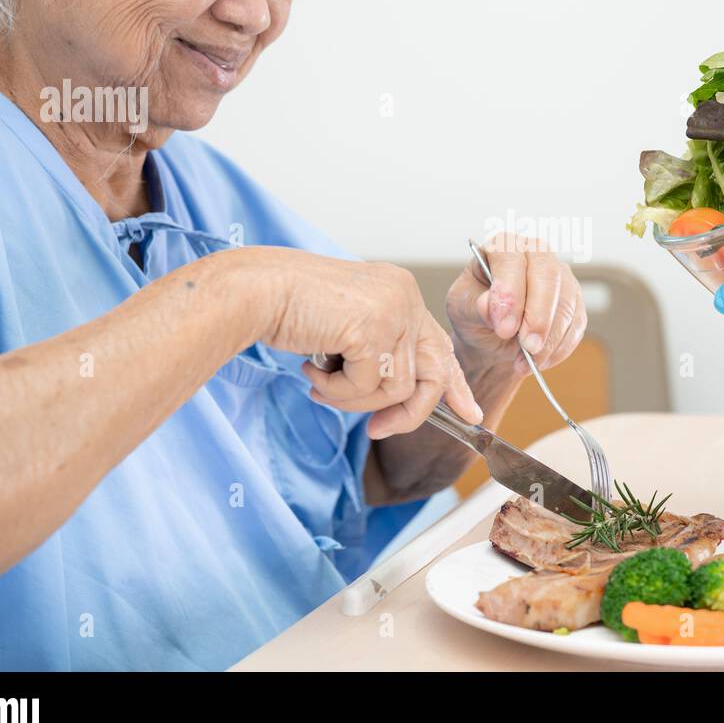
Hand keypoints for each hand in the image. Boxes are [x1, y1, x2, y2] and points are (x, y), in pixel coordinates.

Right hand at [231, 247, 481, 437]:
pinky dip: (337, 391)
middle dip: (411, 412)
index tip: (470, 413)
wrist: (253, 290)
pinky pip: (369, 388)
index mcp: (400, 291)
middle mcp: (405, 296)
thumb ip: (378, 354)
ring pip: (397, 389)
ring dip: (354, 400)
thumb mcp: (347, 331)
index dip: (454, 384)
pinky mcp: (374, 328)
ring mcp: (393, 310)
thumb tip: (400, 401)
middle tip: (376, 432)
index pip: (440, 345)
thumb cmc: (287, 309)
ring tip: (319, 382)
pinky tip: (312, 369)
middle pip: (433, 372)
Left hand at [446, 235, 586, 378]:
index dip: (510, 291)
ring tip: (527, 361)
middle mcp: (534, 254)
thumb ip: (475, 306)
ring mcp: (559, 276)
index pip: (511, 257)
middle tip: (527, 347)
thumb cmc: (475, 315)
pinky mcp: (574, 301)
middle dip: (539, 316)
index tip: (503, 326)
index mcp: (502, 246)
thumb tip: (490, 307)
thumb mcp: (463, 310)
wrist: (493, 340)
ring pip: (567, 301)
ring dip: (550, 338)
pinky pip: (576, 323)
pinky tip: (539, 360)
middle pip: (548, 274)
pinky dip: (559, 347)